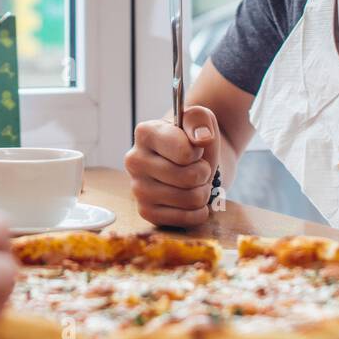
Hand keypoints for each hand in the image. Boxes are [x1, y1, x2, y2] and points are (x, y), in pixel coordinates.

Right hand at [125, 106, 218, 227]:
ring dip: (203, 192)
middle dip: (204, 173)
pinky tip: (192, 201)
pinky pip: (185, 219)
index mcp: (145, 133)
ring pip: (190, 199)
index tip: (194, 148)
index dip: (199, 152)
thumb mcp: (200, 119)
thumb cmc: (193, 139)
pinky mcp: (146, 211)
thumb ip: (200, 120)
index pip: (185, 153)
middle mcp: (134, 160)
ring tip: (196, 183)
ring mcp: (137, 188)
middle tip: (199, 168)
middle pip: (189, 177)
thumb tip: (202, 139)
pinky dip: (198, 212)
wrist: (191, 161)